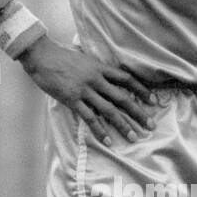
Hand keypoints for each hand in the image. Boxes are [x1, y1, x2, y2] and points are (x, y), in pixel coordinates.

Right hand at [19, 35, 156, 144]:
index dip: (142, 90)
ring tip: (133, 137)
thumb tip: (108, 80)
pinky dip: (100, 130)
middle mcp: (96, 79)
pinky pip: (90, 117)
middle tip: (151, 125)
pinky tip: (107, 140)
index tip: (153, 101)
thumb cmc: (62, 58)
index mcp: (100, 68)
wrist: (42, 56)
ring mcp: (85, 90)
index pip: (127, 79)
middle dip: (139, 112)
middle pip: (123, 98)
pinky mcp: (73, 100)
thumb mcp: (85, 60)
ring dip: (123, 125)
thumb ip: (97, 70)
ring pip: (109, 110)